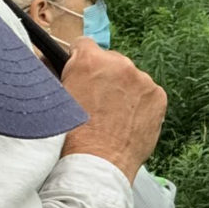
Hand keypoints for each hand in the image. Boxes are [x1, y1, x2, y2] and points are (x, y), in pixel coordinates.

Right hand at [60, 38, 166, 180]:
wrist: (98, 162)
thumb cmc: (71, 135)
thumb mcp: (58, 97)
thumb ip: (60, 74)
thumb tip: (50, 61)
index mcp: (90, 60)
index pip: (85, 45)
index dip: (81, 60)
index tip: (83, 72)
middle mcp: (119, 64)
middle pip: (111, 61)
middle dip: (105, 76)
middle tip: (98, 101)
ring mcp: (142, 80)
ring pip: (132, 78)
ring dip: (125, 90)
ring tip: (114, 116)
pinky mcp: (158, 97)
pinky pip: (148, 94)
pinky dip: (141, 104)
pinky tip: (128, 121)